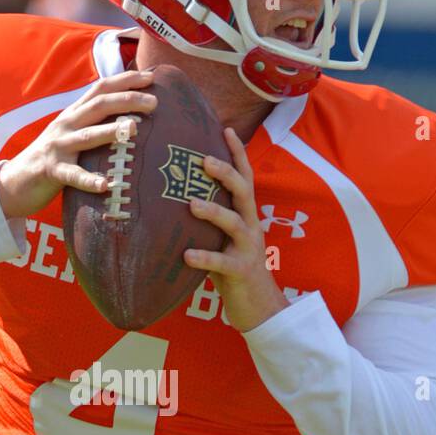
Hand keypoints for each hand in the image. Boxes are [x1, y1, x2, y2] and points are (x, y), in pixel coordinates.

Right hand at [0, 69, 156, 219]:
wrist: (14, 182)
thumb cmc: (53, 159)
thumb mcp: (73, 134)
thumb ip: (94, 123)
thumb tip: (130, 118)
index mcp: (74, 114)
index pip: (100, 89)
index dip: (125, 80)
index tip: (150, 77)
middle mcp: (66, 125)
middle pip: (98, 105)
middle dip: (127, 100)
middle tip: (154, 102)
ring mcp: (58, 147)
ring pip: (87, 136)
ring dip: (111, 131)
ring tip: (133, 129)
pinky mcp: (52, 172)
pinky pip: (73, 176)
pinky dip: (89, 180)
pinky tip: (106, 185)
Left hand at [184, 127, 288, 331]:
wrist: (259, 306)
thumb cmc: (234, 268)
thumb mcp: (223, 238)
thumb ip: (209, 219)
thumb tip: (175, 197)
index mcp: (246, 214)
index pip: (245, 177)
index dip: (237, 153)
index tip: (225, 128)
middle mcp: (251, 225)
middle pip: (243, 191)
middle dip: (225, 173)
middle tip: (203, 160)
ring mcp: (248, 248)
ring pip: (234, 223)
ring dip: (213, 211)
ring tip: (191, 204)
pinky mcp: (241, 271)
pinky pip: (222, 262)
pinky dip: (204, 257)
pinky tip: (186, 255)